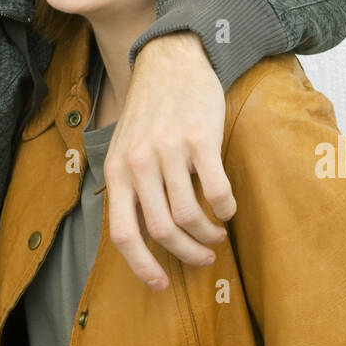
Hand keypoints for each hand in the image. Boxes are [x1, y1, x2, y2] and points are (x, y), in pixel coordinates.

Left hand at [104, 32, 235, 289]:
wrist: (172, 60)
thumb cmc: (151, 111)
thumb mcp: (125, 147)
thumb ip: (129, 187)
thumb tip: (141, 239)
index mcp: (117, 169)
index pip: (123, 233)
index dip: (142, 266)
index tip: (161, 285)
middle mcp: (139, 162)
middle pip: (163, 230)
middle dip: (186, 254)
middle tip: (204, 257)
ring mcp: (170, 150)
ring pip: (191, 215)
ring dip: (209, 233)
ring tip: (217, 232)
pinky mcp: (201, 138)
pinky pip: (217, 192)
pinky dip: (226, 208)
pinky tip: (228, 207)